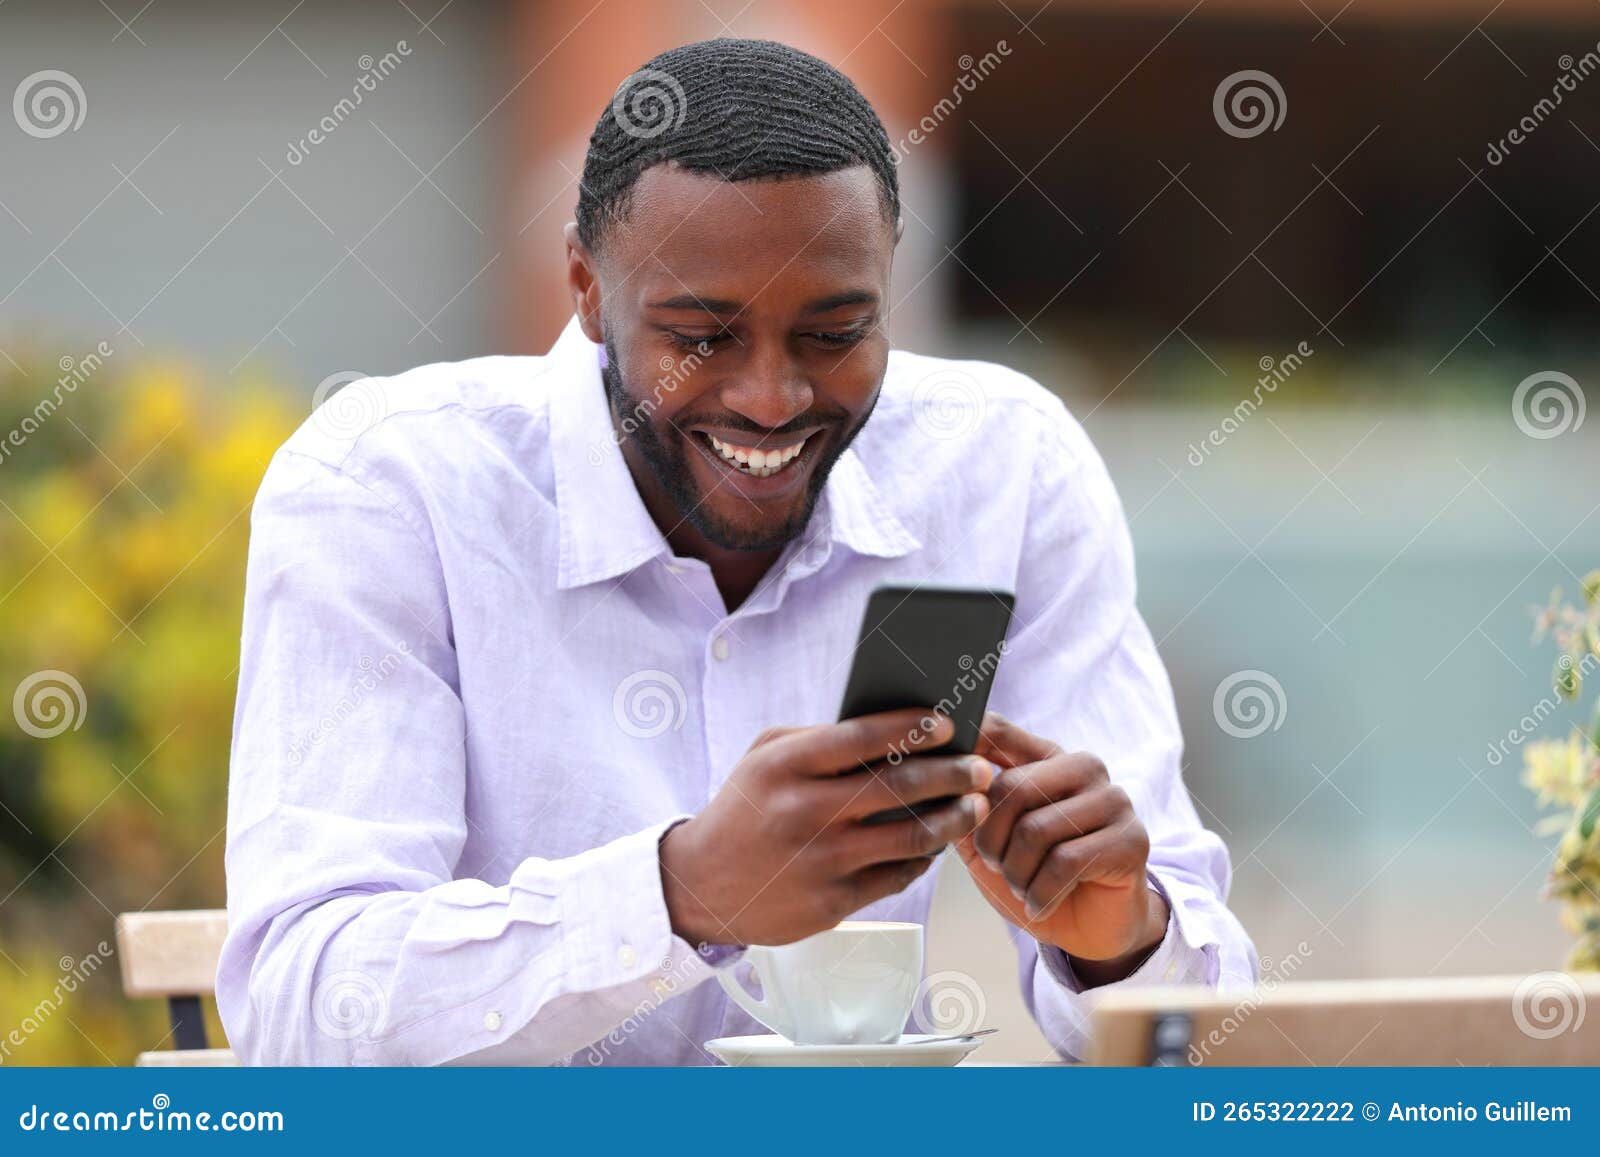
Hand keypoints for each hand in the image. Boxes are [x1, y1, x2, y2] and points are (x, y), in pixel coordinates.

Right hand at [659, 710, 992, 947]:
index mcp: (785, 766)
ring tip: (975, 806)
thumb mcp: (765, 758)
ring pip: (910, 838)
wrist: (699, 885)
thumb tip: (896, 728)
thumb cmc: (744, 809)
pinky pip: (896, 876)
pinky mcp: (831, 904)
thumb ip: (820, 738)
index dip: (912, 728)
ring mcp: (820, 861)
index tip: (948, 725)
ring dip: (953, 820)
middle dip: (952, 774)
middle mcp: (804, 812)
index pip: (862, 737)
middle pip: (898, 786)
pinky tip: (938, 842)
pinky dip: (925, 857)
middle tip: (982, 768)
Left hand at [955, 713, 1166, 981]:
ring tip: (1023, 888)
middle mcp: (1083, 767)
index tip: (943, 770)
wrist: (1089, 930)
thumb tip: (941, 781)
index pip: (998, 732)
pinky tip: (1039, 904)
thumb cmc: (1036, 879)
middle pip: (1013, 788)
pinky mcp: (1131, 839)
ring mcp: (1113, 800)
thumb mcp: (988, 845)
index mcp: (1046, 758)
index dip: (965, 746)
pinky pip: (1065, 862)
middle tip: (997, 867)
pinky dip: (1041, 893)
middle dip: (991, 841)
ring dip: (1016, 874)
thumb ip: (966, 811)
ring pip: (1036, 830)